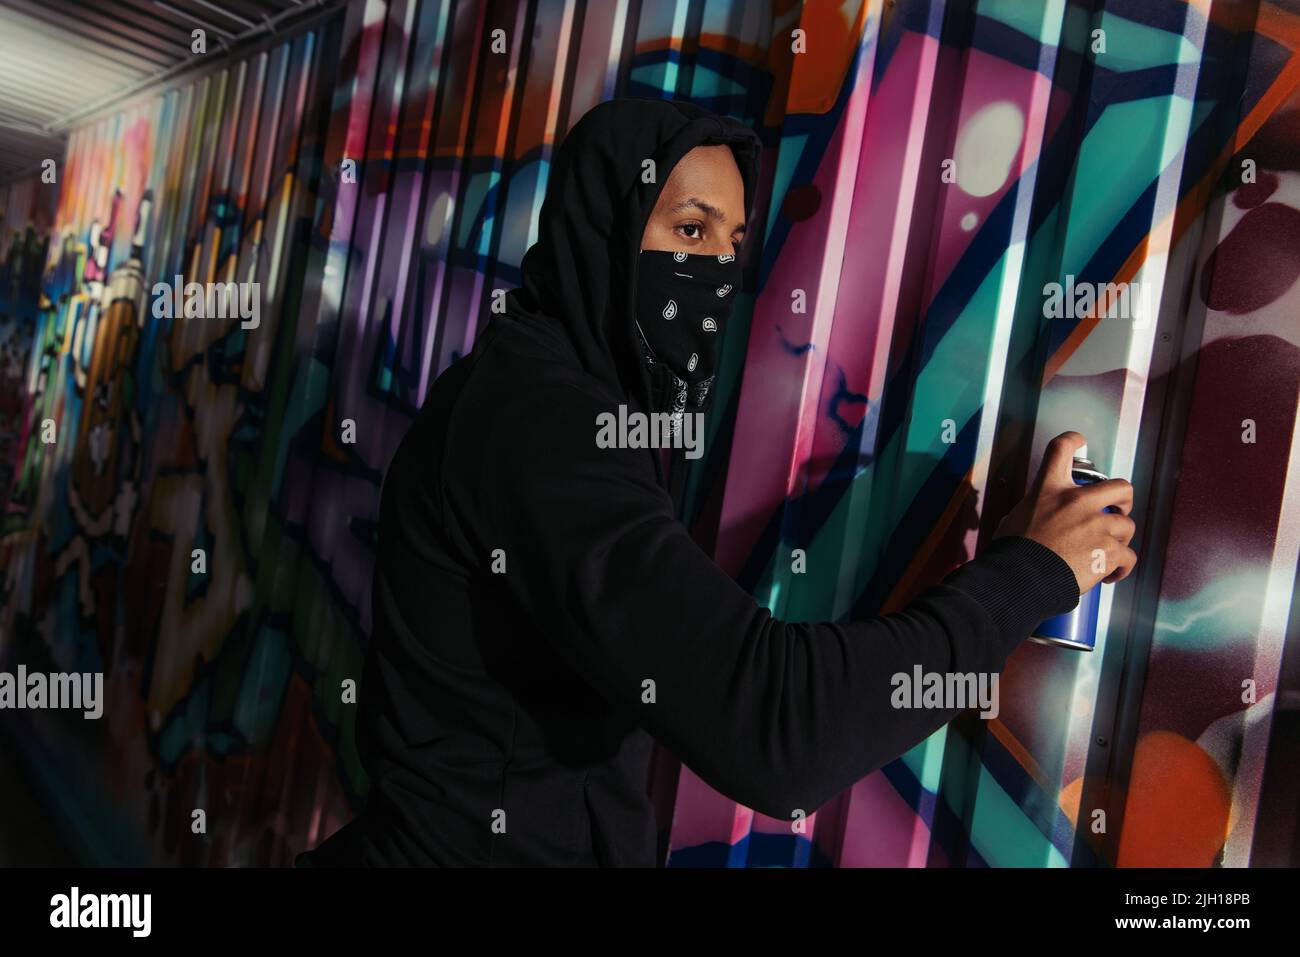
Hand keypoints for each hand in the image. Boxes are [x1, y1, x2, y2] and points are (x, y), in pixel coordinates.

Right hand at [994, 431, 1136, 593]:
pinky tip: (1107, 575)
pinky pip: (1128, 557)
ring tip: (1105, 554)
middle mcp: (1077, 502)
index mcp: (1049, 490)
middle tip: (1117, 510)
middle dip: (1124, 500)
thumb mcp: (1014, 518)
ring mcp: (1096, 525)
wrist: (1020, 580)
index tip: (1079, 442)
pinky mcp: (1109, 551)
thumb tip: (1037, 519)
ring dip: (1119, 541)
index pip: (1062, 448)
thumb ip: (1034, 510)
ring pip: (1127, 526)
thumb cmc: (1012, 553)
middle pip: (1120, 486)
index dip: (1073, 440)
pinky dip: (1121, 568)